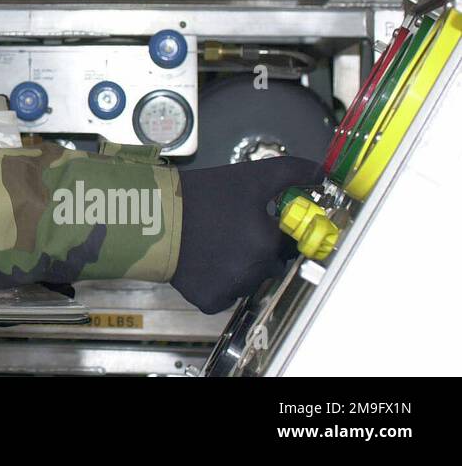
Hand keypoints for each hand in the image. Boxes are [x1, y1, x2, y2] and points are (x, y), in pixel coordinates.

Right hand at [171, 156, 326, 313]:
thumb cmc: (203, 195)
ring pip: (246, 280)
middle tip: (229, 229)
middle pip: (267, 263)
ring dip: (237, 267)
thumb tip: (321, 172)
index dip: (272, 229)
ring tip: (212, 244)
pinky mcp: (209, 301)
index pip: (287, 242)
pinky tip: (202, 262)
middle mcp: (256, 272)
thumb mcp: (249, 176)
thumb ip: (290, 172)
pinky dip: (216, 283)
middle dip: (255, 248)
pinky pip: (223, 295)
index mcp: (269, 243)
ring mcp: (232, 290)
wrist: (153, 216)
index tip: (252, 220)